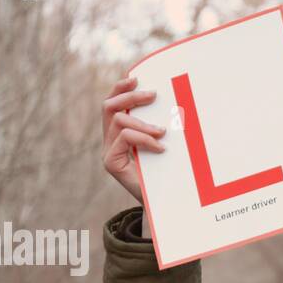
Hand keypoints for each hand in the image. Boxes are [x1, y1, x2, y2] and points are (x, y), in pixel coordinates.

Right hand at [101, 76, 165, 203]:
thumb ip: (159, 129)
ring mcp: (108, 152)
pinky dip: (144, 139)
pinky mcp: (110, 163)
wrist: (163, 205)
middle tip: (153, 94)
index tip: (136, 77)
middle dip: (130, 96)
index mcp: (118, 134)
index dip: (121, 88)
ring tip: (162, 132)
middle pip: (109, 106)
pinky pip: (124, 138)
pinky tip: (160, 149)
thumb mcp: (164, 146)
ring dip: (143, 123)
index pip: (112, 104)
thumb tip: (174, 105)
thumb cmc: (167, 175)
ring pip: (117, 120)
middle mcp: (109, 141)